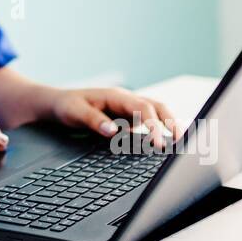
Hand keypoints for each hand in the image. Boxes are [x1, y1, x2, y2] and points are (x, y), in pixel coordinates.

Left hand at [47, 87, 181, 148]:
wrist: (60, 103)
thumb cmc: (68, 106)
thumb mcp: (75, 112)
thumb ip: (94, 121)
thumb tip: (112, 132)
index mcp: (117, 97)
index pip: (142, 108)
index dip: (153, 125)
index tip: (158, 143)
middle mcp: (127, 101)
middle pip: (157, 108)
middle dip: (171, 123)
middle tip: (181, 142)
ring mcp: (129, 110)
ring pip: (156, 114)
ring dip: (169, 126)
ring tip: (181, 144)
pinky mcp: (128, 119)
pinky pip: (149, 123)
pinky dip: (160, 131)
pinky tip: (167, 144)